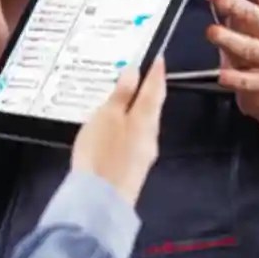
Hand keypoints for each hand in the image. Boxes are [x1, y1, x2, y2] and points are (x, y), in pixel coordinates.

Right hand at [71, 56, 166, 205]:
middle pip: (153, 107)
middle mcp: (151, 134)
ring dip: (139, 108)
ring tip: (128, 96)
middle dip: (148, 90)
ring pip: (145, 123)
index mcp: (146, 118)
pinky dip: (131, 125)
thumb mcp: (107, 117)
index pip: (155, 89)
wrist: (100, 200)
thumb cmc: (102, 152)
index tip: (159, 57)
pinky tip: (122, 126)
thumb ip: (122, 95)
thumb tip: (135, 71)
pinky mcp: (134, 168)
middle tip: (142, 72)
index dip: (157, 72)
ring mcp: (144, 153)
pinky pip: (137, 137)